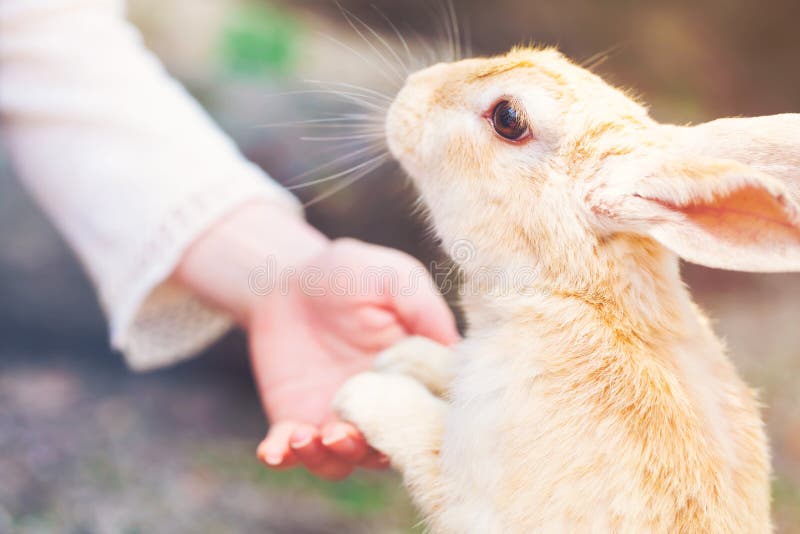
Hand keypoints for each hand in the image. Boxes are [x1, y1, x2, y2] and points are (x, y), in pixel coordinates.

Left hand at [173, 201, 457, 479]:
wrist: (287, 278)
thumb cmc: (350, 273)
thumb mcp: (394, 277)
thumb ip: (425, 309)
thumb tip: (458, 352)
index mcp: (412, 379)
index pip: (430, 417)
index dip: (425, 430)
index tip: (409, 427)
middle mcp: (379, 408)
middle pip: (385, 449)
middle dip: (368, 451)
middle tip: (345, 433)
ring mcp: (337, 418)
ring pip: (340, 460)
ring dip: (325, 457)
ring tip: (305, 437)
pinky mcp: (296, 420)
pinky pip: (291, 452)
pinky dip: (283, 457)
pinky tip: (272, 450)